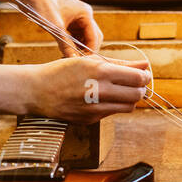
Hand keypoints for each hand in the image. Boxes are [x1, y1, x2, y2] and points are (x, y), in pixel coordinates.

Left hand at [9, 0, 102, 55]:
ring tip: (68, 56)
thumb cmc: (42, 6)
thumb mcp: (55, 28)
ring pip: (83, 37)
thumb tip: (73, 60)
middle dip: (85, 50)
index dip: (89, 51)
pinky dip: (72, 43)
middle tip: (75, 61)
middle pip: (92, 37)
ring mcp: (76, 17)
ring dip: (78, 47)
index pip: (95, 37)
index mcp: (85, 13)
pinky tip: (64, 50)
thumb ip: (66, 45)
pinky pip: (75, 34)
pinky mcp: (68, 19)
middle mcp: (84, 14)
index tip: (81, 63)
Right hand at [20, 55, 151, 122]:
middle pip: (137, 94)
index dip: (144, 76)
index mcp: (100, 72)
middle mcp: (99, 91)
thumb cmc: (62, 72)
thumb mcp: (90, 61)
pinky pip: (112, 113)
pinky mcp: (90, 120)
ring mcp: (94, 108)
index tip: (143, 74)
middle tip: (135, 83)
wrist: (37, 91)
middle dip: (140, 88)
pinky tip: (103, 98)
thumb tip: (144, 65)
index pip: (137, 78)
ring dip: (129, 99)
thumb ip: (120, 64)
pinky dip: (113, 106)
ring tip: (120, 91)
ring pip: (128, 107)